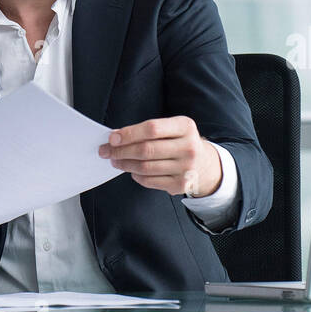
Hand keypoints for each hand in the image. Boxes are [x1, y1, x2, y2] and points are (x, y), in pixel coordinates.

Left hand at [98, 116, 221, 196]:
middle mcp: (189, 147)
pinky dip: (136, 176)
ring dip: (125, 164)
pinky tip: (132, 170)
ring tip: (115, 160)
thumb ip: (147, 130)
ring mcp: (186, 168)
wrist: (204, 164)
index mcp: (185, 127)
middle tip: (106, 151)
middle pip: (146, 150)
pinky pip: (149, 181)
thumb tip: (116, 137)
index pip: (151, 129)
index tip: (112, 138)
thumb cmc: (179, 142)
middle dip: (121, 151)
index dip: (129, 134)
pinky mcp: (181, 185)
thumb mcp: (171, 128)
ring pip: (145, 167)